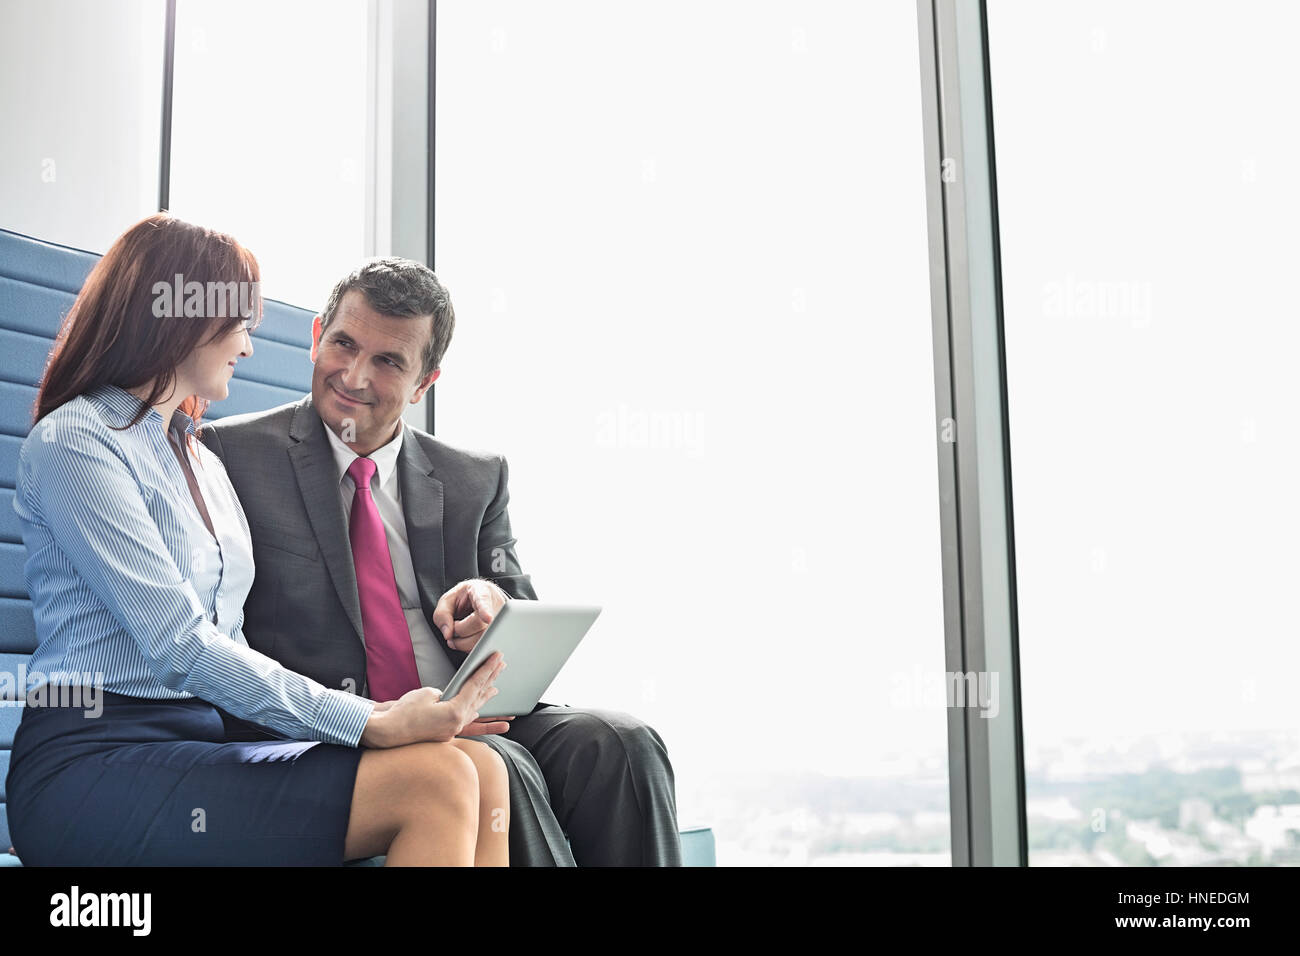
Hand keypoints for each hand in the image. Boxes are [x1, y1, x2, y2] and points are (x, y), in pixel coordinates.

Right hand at [361, 652, 507, 746]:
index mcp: (455, 713)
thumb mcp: (426, 694)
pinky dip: (473, 716)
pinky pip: (464, 723)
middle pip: (478, 697)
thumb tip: (448, 697)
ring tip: (496, 689)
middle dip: (490, 680)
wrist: (386, 732)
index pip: (475, 686)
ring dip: (484, 699)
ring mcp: (451, 731)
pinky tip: (481, 713)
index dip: (487, 669)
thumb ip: (444, 693)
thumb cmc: (403, 713)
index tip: (497, 658)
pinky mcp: (444, 734)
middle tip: (501, 665)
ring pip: (473, 711)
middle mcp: (457, 724)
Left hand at [433, 579, 507, 654]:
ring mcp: (500, 621)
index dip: (486, 610)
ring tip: (456, 634)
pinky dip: (470, 647)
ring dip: (463, 642)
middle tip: (453, 626)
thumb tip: (448, 635)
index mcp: (481, 591)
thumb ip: (442, 614)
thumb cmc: (464, 598)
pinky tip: (464, 640)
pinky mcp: (498, 634)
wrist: (478, 598)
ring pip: (483, 639)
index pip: (483, 601)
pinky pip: (485, 646)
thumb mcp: (447, 600)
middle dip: (459, 630)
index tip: (488, 618)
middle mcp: (495, 605)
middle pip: (478, 625)